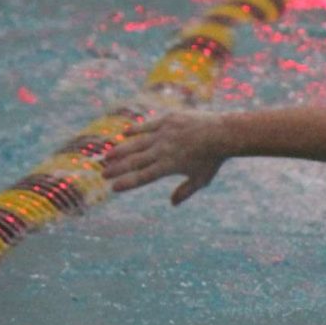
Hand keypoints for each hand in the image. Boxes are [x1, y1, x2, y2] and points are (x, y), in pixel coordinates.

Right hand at [104, 112, 231, 204]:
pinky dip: (135, 130)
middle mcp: (162, 150)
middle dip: (117, 168)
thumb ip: (185, 191)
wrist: (222, 133)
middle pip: (134, 161)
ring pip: (136, 143)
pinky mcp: (167, 120)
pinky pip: (147, 126)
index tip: (113, 187)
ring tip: (107, 156)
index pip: (142, 177)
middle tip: (103, 173)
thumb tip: (172, 203)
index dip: (127, 182)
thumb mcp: (201, 179)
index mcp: (168, 166)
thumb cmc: (213, 159)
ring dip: (120, 150)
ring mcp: (163, 134)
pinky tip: (124, 134)